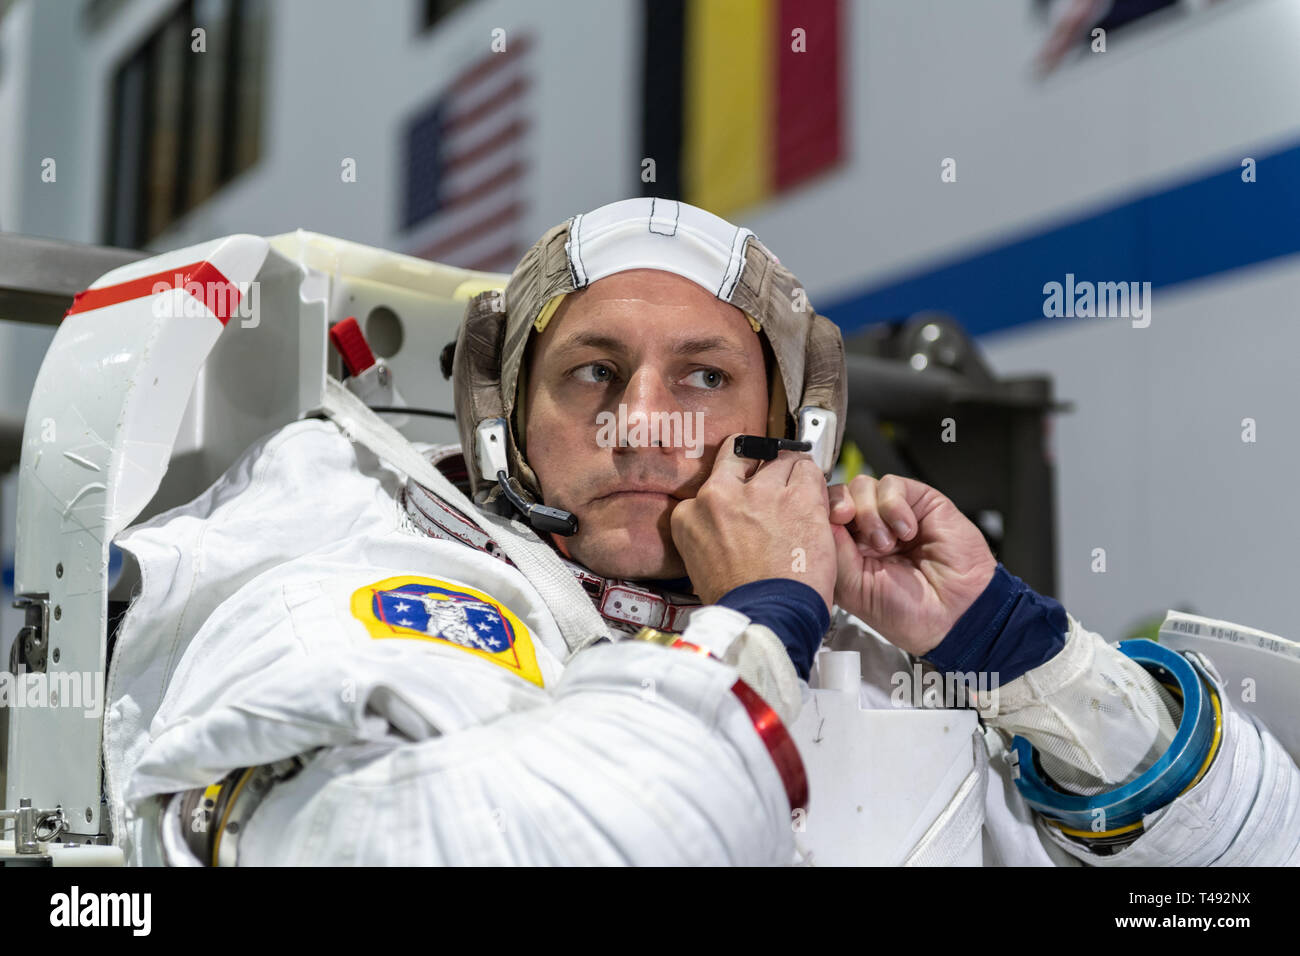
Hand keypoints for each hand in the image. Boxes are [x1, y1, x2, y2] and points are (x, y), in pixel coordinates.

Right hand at [671, 434, 836, 611]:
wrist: (765, 617)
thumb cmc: (739, 603)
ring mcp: (760, 494)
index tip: (745, 496)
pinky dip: (814, 483)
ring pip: (779, 459)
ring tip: (799, 497)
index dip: (735, 488)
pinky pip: (809, 470)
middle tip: (772, 483)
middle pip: (742, 456)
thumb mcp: (700, 565)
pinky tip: (817, 500)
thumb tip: (725, 528)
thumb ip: (709, 534)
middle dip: (758, 466)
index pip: (714, 481)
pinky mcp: (797, 498)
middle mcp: (721, 496)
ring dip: (790, 475)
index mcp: (690, 515)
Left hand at [828, 474, 995, 655]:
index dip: (818, 512)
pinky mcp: (918, 502)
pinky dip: (894, 507)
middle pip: (839, 494)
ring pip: (862, 485)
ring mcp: (892, 515)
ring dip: (870, 513)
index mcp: (847, 551)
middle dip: (840, 507)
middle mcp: (867, 530)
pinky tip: (906, 532)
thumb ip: (833, 551)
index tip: (820, 521)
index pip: (822, 516)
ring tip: (887, 543)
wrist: (953, 614)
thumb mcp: (853, 587)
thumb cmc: (908, 612)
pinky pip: (892, 485)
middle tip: (848, 521)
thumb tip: (818, 517)